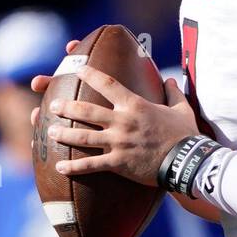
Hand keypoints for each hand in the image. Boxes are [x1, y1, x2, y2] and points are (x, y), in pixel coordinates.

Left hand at [31, 43, 200, 186]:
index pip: (108, 84)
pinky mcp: (119, 163)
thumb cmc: (185, 135)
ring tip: (50, 132)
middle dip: (67, 108)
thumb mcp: (182, 110)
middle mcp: (123, 122)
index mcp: (135, 106)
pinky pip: (92, 165)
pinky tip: (60, 167)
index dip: (91, 74)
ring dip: (65, 135)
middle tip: (52, 105)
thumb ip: (174, 94)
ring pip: (84, 138)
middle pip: (87, 112)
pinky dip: (74, 167)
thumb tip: (171, 81)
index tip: (78, 68)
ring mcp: (119, 143)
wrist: (187, 161)